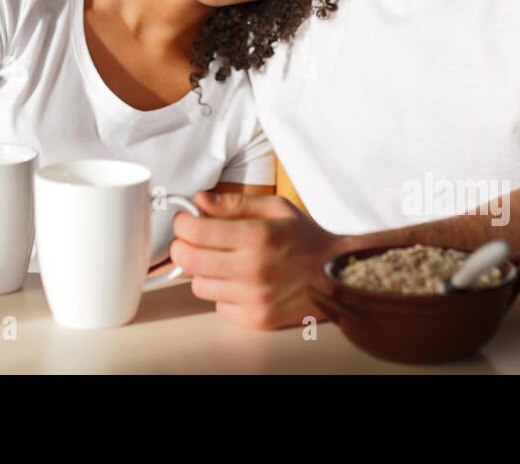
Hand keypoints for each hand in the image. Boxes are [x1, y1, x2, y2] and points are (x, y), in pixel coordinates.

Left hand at [170, 191, 344, 329]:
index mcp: (257, 236)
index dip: (182, 223)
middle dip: (183, 247)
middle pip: (188, 260)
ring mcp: (254, 298)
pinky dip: (223, 293)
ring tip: (223, 262)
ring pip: (199, 286)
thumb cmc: (306, 239)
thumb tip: (199, 200)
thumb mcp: (276, 208)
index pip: (195, 231)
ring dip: (204, 272)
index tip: (185, 220)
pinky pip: (219, 305)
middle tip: (192, 241)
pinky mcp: (256, 319)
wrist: (337, 276)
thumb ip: (235, 203)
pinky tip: (240, 282)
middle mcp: (253, 269)